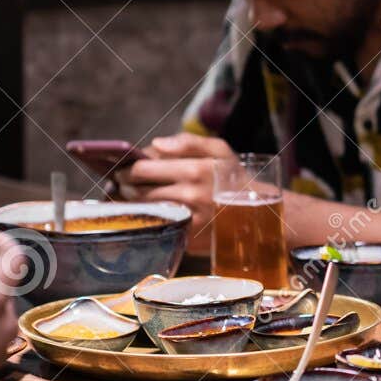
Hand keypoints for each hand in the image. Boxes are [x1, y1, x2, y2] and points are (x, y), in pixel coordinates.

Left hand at [119, 133, 235, 253]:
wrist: (257, 214)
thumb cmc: (233, 179)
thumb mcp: (220, 151)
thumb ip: (189, 142)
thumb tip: (156, 144)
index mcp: (196, 170)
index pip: (143, 169)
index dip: (127, 168)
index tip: (122, 169)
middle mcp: (190, 195)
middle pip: (138, 191)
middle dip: (125, 186)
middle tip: (122, 184)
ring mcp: (188, 219)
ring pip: (143, 210)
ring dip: (130, 203)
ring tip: (131, 197)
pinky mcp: (187, 238)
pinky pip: (155, 227)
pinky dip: (145, 220)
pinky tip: (146, 213)